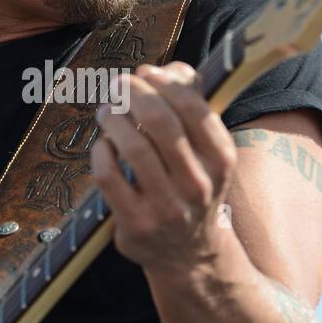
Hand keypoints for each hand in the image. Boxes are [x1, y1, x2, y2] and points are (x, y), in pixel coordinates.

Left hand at [90, 61, 236, 275]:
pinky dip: (100, 151)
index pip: (193, 107)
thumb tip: (174, 69)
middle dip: (132, 93)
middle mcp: (198, 184)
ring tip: (106, 110)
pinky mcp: (136, 224)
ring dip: (113, 118)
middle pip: (159, 121)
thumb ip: (192, 106)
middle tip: (118, 86)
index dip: (164, 82)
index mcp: (220, 159)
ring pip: (132, 147)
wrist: (188, 253)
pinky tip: (104, 145)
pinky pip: (109, 176)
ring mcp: (167, 207)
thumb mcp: (206, 152)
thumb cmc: (191, 185)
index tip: (146, 73)